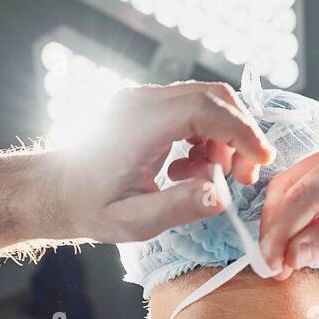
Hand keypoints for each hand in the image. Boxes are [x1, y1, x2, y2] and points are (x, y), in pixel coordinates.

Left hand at [54, 81, 274, 242]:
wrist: (57, 190)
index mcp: (136, 124)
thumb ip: (177, 208)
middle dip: (240, 134)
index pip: (204, 109)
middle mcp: (140, 101)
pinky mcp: (149, 106)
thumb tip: (218, 196)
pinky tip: (191, 168)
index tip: (261, 161)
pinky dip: (207, 136)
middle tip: (244, 176)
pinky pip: (194, 109)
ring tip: (211, 177)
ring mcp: (143, 99)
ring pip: (208, 101)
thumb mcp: (132, 221)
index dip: (240, 132)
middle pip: (213, 96)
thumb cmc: (90, 207)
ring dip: (225, 138)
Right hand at [257, 129, 318, 277]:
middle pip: (293, 185)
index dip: (282, 230)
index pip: (305, 191)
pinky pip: (317, 194)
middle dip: (278, 226)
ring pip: (300, 189)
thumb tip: (291, 255)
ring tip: (284, 261)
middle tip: (271, 265)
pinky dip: (306, 220)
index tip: (271, 263)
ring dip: (289, 224)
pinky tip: (304, 246)